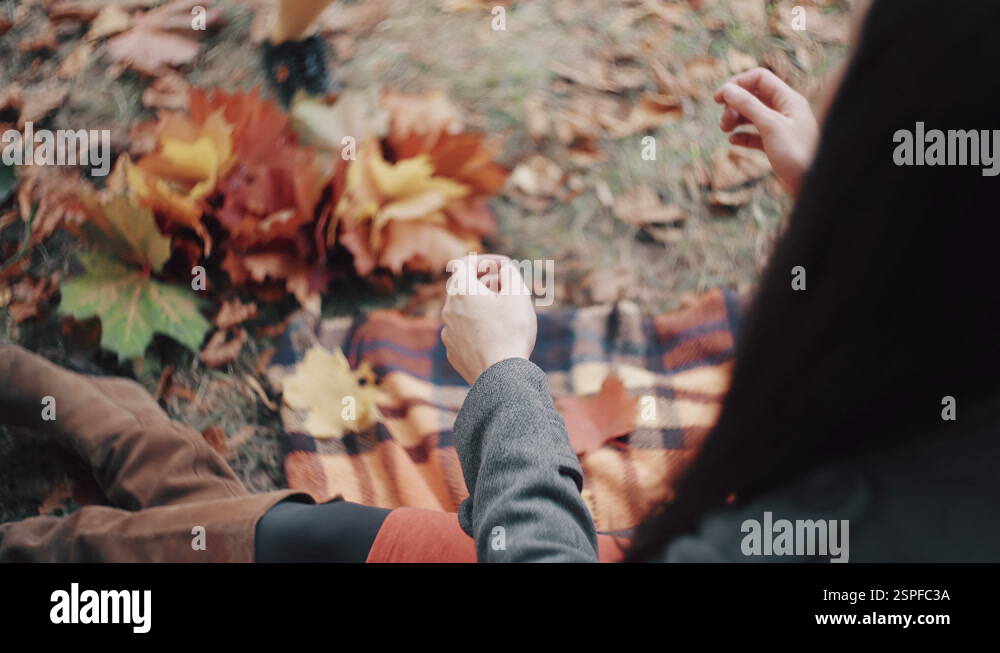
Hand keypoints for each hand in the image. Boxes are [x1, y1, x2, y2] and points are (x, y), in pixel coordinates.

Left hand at [441, 254, 536, 384]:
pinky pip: (463, 332)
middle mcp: (449, 309)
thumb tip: (503, 269)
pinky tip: (493, 335)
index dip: (485, 260)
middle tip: (505, 288)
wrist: (501, 376)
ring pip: (462, 310)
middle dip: (483, 282)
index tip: (503, 266)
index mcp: (462, 291)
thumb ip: (510, 272)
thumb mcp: (518, 294)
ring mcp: (448, 332)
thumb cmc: (511, 332)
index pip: (465, 263)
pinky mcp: (452, 351)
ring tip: (501, 313)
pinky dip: (475, 327)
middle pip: (462, 286)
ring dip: (479, 305)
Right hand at [715, 67, 818, 194]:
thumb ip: (749, 105)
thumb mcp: (770, 126)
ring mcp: (780, 128)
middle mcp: (785, 110)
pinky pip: (755, 134)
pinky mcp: (776, 145)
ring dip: (736, 119)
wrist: (812, 185)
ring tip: (725, 131)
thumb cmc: (797, 154)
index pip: (759, 78)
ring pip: (752, 115)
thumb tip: (728, 90)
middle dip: (734, 105)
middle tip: (724, 123)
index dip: (737, 84)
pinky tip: (734, 141)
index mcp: (788, 99)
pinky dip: (743, 135)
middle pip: (753, 96)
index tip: (719, 99)